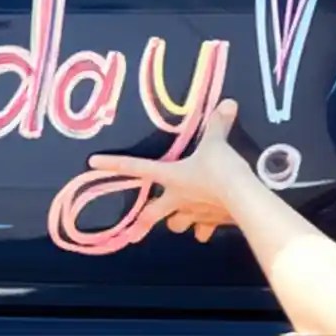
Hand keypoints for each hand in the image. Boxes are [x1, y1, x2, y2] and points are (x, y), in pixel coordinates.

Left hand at [88, 99, 248, 243]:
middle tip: (133, 234)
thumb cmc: (220, 167)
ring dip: (177, 223)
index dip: (113, 164)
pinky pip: (204, 231)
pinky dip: (204, 230)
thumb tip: (228, 102)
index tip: (92, 163)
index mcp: (170, 175)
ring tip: (181, 220)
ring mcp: (193, 213)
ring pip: (177, 225)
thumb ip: (218, 123)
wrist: (243, 197)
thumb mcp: (217, 142)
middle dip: (141, 224)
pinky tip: (207, 228)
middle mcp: (177, 198)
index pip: (136, 167)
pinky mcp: (211, 223)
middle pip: (151, 214)